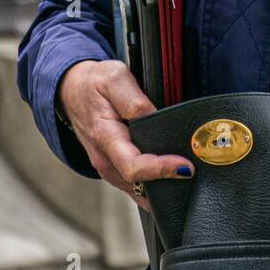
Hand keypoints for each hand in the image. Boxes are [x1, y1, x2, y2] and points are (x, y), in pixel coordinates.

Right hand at [57, 60, 192, 211]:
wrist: (71, 91)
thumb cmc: (95, 83)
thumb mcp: (114, 78)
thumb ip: (134, 99)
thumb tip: (154, 117)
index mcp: (105, 137)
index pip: (133, 166)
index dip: (161, 169)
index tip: (186, 166)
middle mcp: (105, 160)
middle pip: (140, 184)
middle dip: (168, 182)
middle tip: (197, 173)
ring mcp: (108, 168)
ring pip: (138, 191)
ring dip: (163, 187)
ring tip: (190, 178)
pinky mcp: (113, 169)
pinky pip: (135, 187)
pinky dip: (154, 187)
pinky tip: (172, 180)